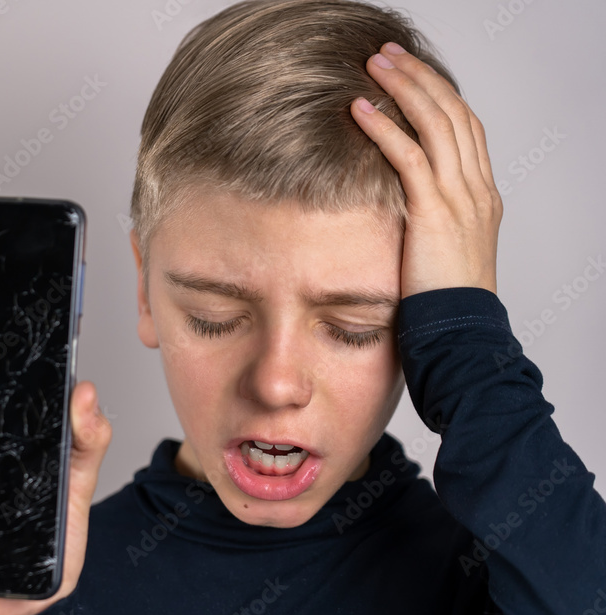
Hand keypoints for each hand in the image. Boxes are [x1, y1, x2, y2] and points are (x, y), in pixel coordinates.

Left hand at [350, 42, 501, 298]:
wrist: (461, 332)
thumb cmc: (445, 301)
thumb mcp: (443, 250)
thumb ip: (430, 220)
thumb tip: (399, 209)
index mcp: (481, 195)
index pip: (465, 128)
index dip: (439, 95)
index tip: (410, 74)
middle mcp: (476, 188)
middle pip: (452, 113)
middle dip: (420, 78)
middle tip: (389, 54)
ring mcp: (460, 197)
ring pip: (435, 124)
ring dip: (403, 88)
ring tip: (373, 65)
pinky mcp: (434, 212)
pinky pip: (408, 156)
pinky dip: (384, 128)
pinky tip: (359, 109)